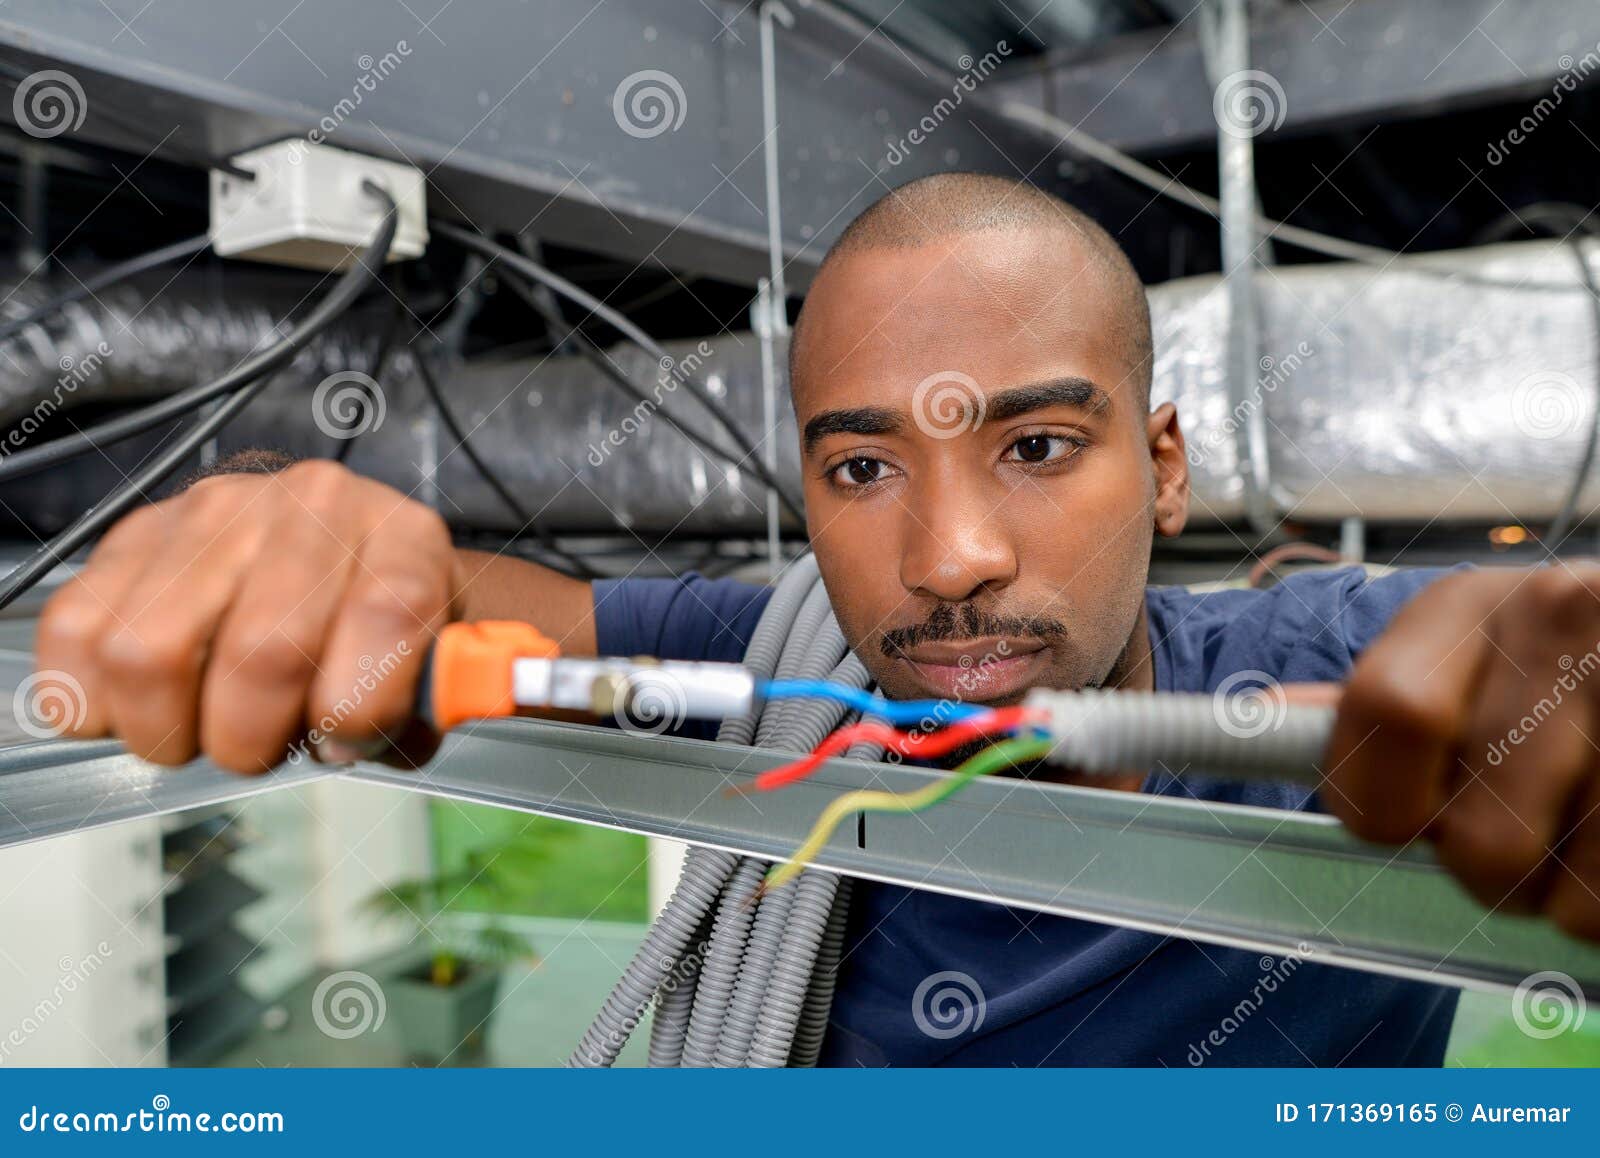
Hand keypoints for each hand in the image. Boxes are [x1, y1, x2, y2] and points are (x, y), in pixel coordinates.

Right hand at [35, 460, 459, 771]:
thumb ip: (407, 718)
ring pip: (147, 653)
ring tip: (202, 725)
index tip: (345, 741)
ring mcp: (214, 511)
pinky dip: (97, 702)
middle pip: (261, 651)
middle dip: (255, 739)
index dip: (360, 710)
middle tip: (261, 745)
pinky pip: (74, 636)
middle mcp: (310, 506)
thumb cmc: (383, 638)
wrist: (344, 566)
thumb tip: (343, 741)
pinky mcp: (133, 535)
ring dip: (168, 728)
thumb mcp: (430, 679)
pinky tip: (150, 702)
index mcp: (403, 537)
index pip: (386, 617)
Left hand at [1322, 564, 1599, 941]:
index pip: (1390, 710)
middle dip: (1482, 872)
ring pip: (1561, 888)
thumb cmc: (1552, 667)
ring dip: (1559, 892)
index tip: (1396, 825)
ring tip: (1576, 827)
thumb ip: (1377, 706)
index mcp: (1464, 605)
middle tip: (1510, 839)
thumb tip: (1260, 714)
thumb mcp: (1461, 658)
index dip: (1378, 801)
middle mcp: (1557, 620)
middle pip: (1481, 837)